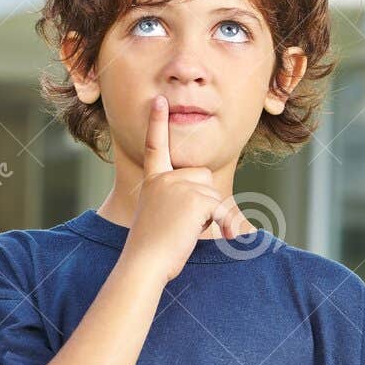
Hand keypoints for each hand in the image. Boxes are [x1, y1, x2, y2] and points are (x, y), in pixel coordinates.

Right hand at [123, 96, 248, 281]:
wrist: (144, 263)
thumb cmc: (151, 249)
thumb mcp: (157, 215)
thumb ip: (175, 198)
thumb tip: (210, 203)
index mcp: (153, 180)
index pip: (156, 146)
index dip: (157, 122)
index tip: (160, 101)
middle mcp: (165, 178)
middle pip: (202, 175)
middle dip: (203, 199)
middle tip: (181, 224)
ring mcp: (180, 186)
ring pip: (213, 192)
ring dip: (208, 214)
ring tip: (183, 231)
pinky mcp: (196, 199)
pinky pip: (220, 208)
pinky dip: (221, 224)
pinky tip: (199, 234)